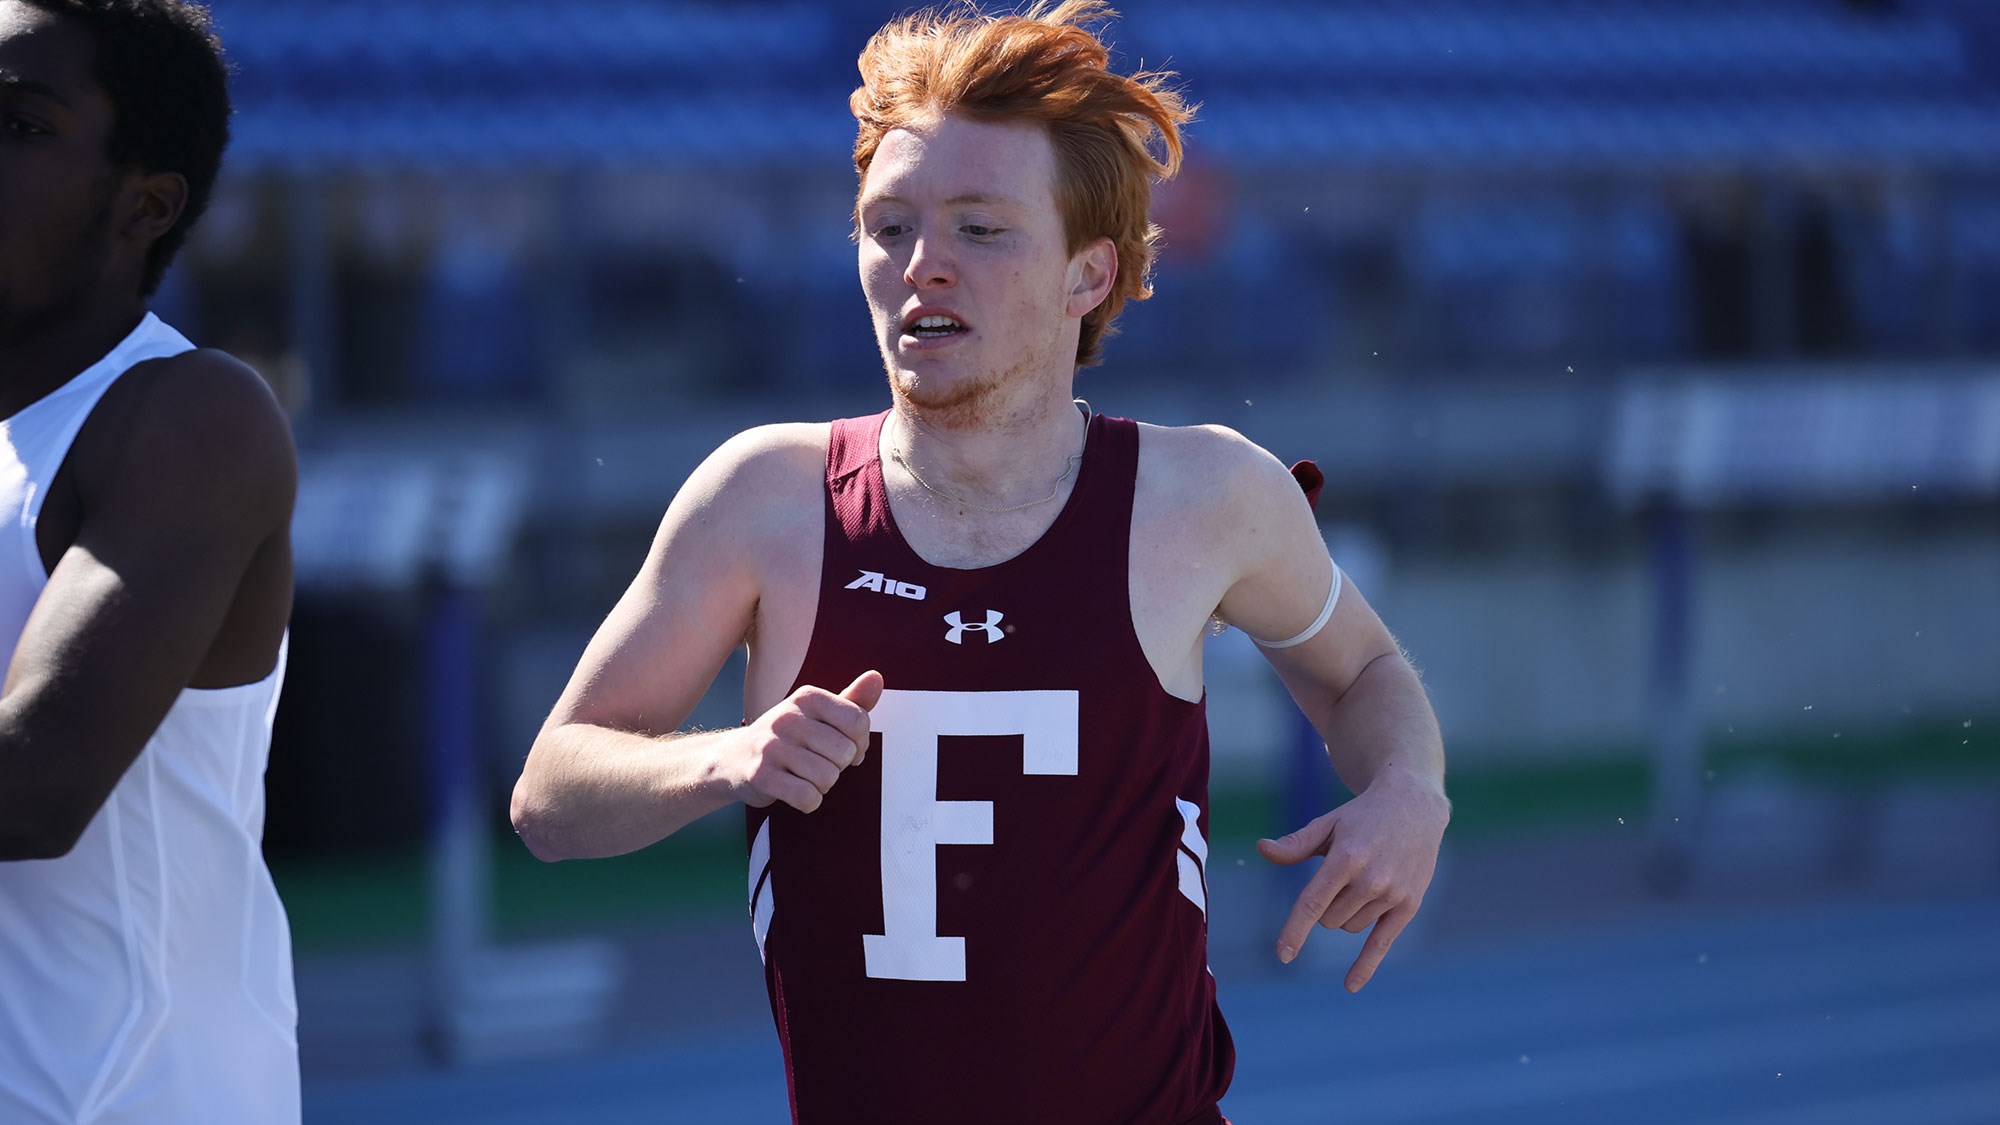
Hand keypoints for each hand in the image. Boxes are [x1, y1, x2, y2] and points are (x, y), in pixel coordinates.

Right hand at [725, 671, 883, 813]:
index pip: (858, 721)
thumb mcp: (819, 715)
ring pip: (828, 777)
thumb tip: (877, 677)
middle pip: (845, 752)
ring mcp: (771, 745)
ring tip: (805, 776)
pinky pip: (807, 797)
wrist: (733, 759)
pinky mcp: (761, 774)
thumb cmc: (787, 738)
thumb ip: (852, 701)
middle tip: (819, 763)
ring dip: (823, 785)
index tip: (845, 747)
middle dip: (839, 766)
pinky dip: (809, 801)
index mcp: (807, 697)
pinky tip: (796, 791)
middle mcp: (787, 717)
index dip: (860, 743)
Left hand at [1257, 764, 1448, 991]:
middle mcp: (1370, 879)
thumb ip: (1295, 844)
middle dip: (1325, 906)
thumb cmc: (1362, 816)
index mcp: (1346, 858)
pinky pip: (1382, 943)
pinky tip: (1350, 985)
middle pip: (1329, 919)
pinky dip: (1365, 966)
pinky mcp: (1409, 904)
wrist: (1414, 806)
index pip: (1313, 903)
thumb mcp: (1328, 824)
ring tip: (1360, 880)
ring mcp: (1392, 894)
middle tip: (1340, 875)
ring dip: (1345, 913)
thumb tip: (1262, 850)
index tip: (1282, 954)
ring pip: (1349, 927)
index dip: (1295, 930)